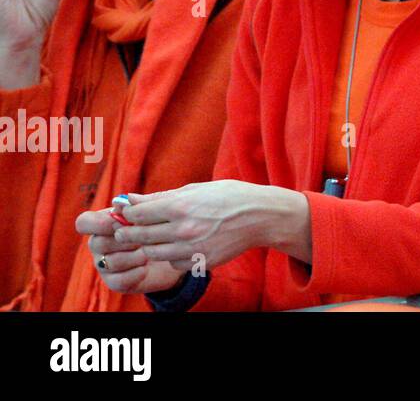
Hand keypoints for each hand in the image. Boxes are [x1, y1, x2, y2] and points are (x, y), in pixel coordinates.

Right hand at [76, 208, 185, 294]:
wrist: (172, 252)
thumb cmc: (158, 227)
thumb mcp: (151, 214)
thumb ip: (138, 207)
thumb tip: (124, 200)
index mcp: (102, 223)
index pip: (84, 222)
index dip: (99, 222)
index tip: (121, 221)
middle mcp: (98, 244)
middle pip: (97, 243)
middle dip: (125, 240)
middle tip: (144, 238)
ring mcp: (104, 265)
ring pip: (110, 262)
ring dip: (134, 257)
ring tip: (148, 252)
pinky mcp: (114, 282)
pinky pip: (119, 280)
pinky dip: (137, 273)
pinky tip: (147, 267)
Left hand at [109, 181, 307, 270]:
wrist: (260, 216)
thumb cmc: (229, 196)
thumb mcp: (196, 189)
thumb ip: (161, 197)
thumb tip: (130, 199)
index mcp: (180, 207)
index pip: (138, 215)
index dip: (127, 215)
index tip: (125, 214)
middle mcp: (183, 230)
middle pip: (140, 236)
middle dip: (128, 233)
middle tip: (125, 231)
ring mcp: (192, 249)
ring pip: (153, 253)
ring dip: (149, 246)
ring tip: (154, 237)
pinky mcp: (201, 262)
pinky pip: (173, 263)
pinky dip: (171, 255)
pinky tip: (178, 245)